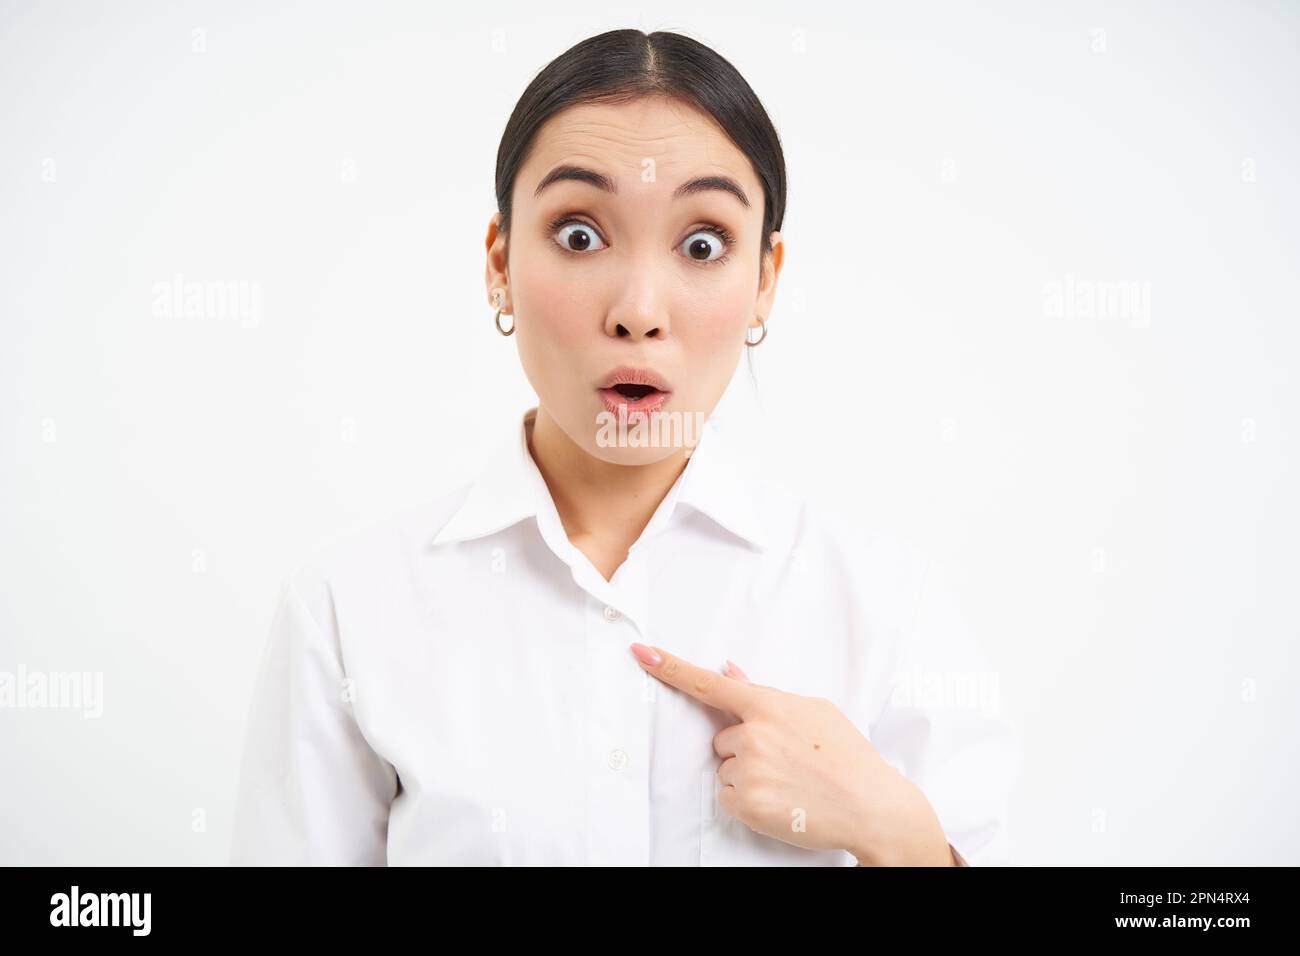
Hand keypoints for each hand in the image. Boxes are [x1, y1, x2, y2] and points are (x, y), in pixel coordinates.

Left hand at [630, 643, 955, 865]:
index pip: (709, 684)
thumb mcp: (814, 712)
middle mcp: (752, 734)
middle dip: (745, 748)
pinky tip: (781, 800)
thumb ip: (767, 694)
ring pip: (726, 768)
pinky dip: (748, 801)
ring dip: (748, 775)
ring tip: (790, 782)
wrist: (871, 806)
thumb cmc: (848, 756)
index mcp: (768, 705)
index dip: (670, 667)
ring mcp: (746, 769)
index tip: (641, 653)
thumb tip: (730, 673)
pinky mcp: (743, 802)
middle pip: (723, 738)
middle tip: (787, 761)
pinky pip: (727, 796)